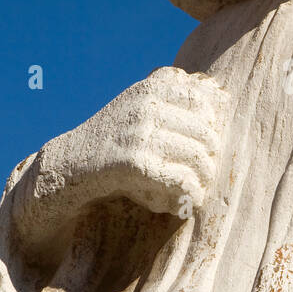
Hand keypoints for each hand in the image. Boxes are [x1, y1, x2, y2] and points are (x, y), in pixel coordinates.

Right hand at [13, 67, 226, 245]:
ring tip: (196, 189)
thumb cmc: (115, 138)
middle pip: (206, 134)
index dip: (211, 128)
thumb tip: (221, 93)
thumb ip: (171, 99)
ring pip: (197, 157)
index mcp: (151, 89)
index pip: (205, 104)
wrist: (70, 164)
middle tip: (204, 175)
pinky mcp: (133, 163)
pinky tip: (183, 202)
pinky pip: (180, 179)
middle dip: (211, 159)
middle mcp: (146, 107)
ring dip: (202, 180)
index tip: (204, 147)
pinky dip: (188, 195)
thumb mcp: (138, 107)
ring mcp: (139, 134)